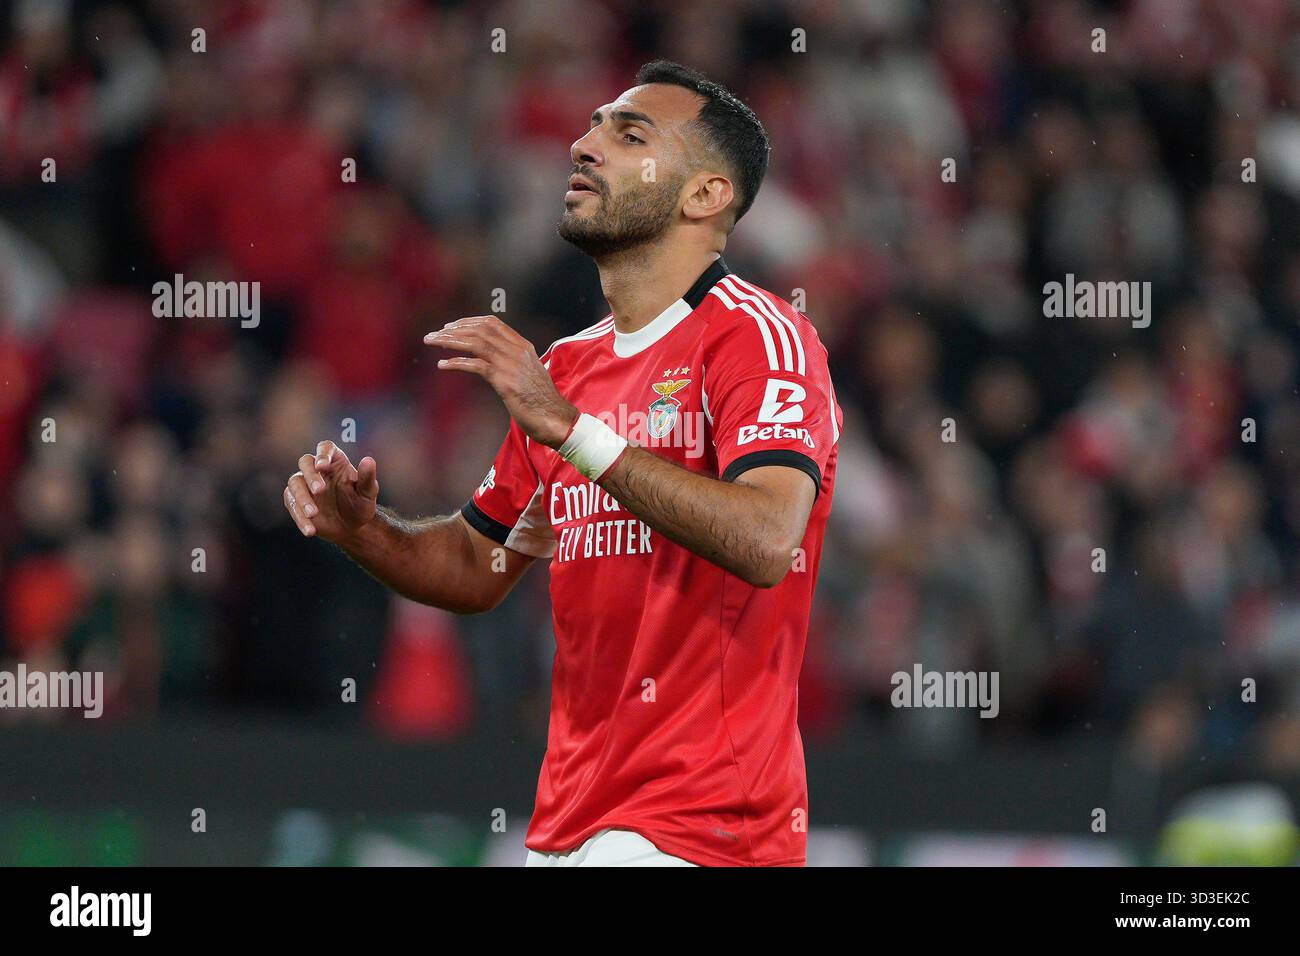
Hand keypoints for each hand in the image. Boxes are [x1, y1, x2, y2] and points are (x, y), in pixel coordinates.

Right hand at [283, 441, 378, 542]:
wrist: (351, 528)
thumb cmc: (360, 506)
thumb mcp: (367, 494)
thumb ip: (367, 478)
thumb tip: (369, 460)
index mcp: (336, 462)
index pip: (326, 448)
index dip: (323, 454)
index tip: (323, 466)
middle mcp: (316, 470)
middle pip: (305, 462)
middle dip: (311, 475)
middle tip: (320, 490)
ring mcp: (304, 485)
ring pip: (294, 483)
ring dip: (303, 498)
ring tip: (314, 514)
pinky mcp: (295, 501)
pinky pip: (292, 505)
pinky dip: (300, 518)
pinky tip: (310, 530)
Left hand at [424, 315, 577, 447]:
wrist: (555, 418)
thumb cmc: (542, 401)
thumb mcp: (529, 374)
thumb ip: (513, 363)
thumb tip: (493, 363)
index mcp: (523, 346)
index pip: (492, 323)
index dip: (469, 321)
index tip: (452, 326)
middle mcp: (517, 350)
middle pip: (480, 329)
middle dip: (454, 329)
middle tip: (434, 334)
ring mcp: (511, 364)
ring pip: (475, 342)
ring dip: (449, 341)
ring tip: (431, 342)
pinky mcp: (505, 381)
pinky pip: (475, 365)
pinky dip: (456, 362)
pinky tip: (443, 365)